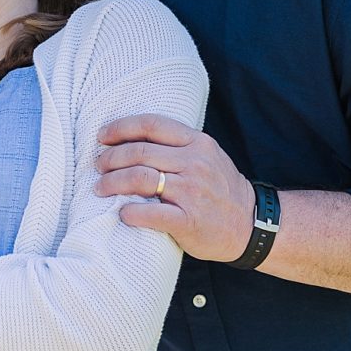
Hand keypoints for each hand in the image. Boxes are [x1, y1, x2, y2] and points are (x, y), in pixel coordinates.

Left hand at [95, 112, 254, 261]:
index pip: (152, 124)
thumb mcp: (207, 156)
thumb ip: (176, 145)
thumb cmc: (221, 189)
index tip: (102, 135)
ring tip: (100, 188)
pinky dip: (130, 212)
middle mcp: (194, 163)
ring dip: (112, 182)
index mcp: (197, 143)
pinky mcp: (188, 220)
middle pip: (139, 152)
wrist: (252, 225)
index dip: (121, 127)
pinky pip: (150, 213)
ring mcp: (192, 192)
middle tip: (98, 165)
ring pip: (139, 178)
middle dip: (110, 158)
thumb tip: (131, 138)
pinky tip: (122, 213)